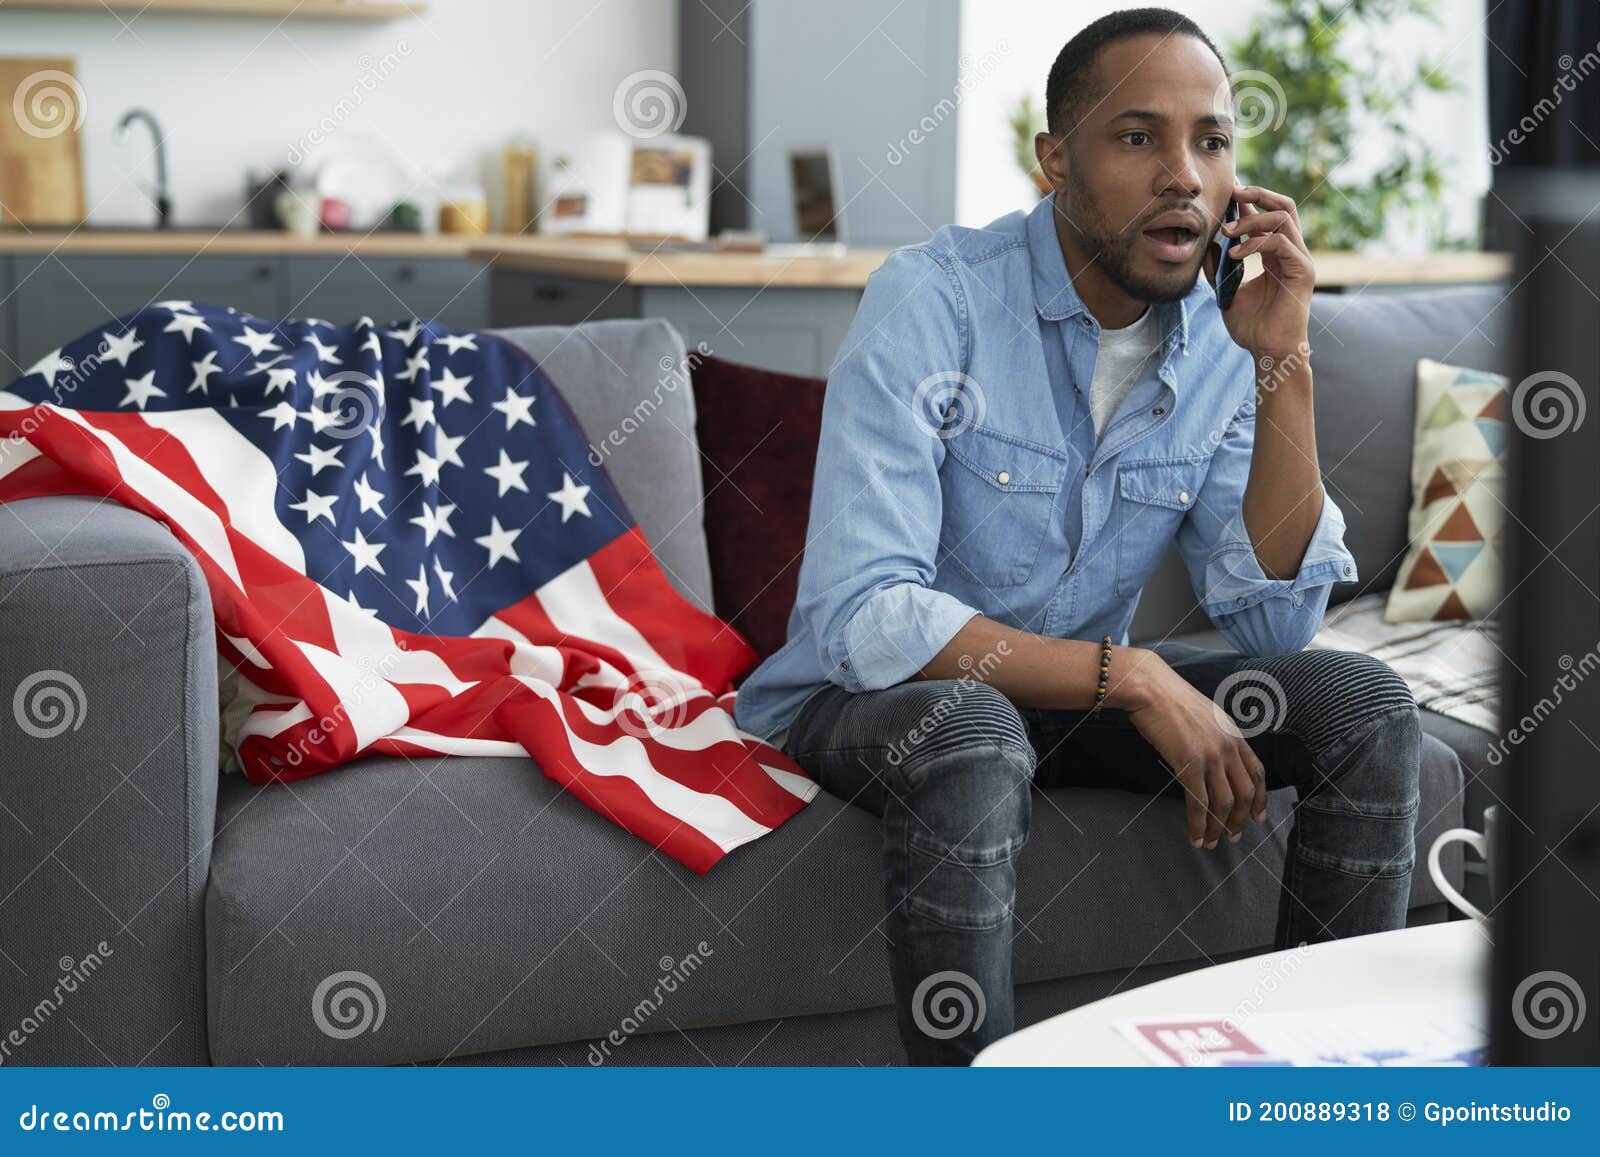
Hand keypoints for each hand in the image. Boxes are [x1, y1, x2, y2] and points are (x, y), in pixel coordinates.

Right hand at [1115, 653, 1268, 848]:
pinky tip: (1194, 837)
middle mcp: (1228, 746)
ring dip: (1218, 827)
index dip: (1260, 798)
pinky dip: (1198, 825)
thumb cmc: (1169, 699)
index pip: (1256, 772)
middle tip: (1233, 837)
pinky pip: (1199, 803)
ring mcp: (1211, 756)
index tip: (1259, 817)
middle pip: (1245, 793)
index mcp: (1234, 733)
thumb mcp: (1204, 714)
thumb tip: (1210, 756)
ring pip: (1225, 803)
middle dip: (1241, 820)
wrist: (1151, 688)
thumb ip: (1214, 735)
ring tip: (1210, 842)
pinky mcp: (1190, 764)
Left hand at [1202, 184, 1315, 360]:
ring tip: (1226, 232)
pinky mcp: (1303, 272)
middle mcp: (1292, 252)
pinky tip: (1234, 254)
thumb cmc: (1251, 326)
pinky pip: (1281, 243)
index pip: (1269, 214)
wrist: (1267, 351)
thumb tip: (1207, 242)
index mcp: (1276, 253)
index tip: (1228, 191)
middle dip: (1258, 194)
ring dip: (1251, 219)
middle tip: (1232, 192)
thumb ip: (1218, 267)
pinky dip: (1255, 243)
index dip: (1250, 199)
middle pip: (1284, 206)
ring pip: (1282, 218)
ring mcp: (1300, 260)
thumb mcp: (1226, 289)